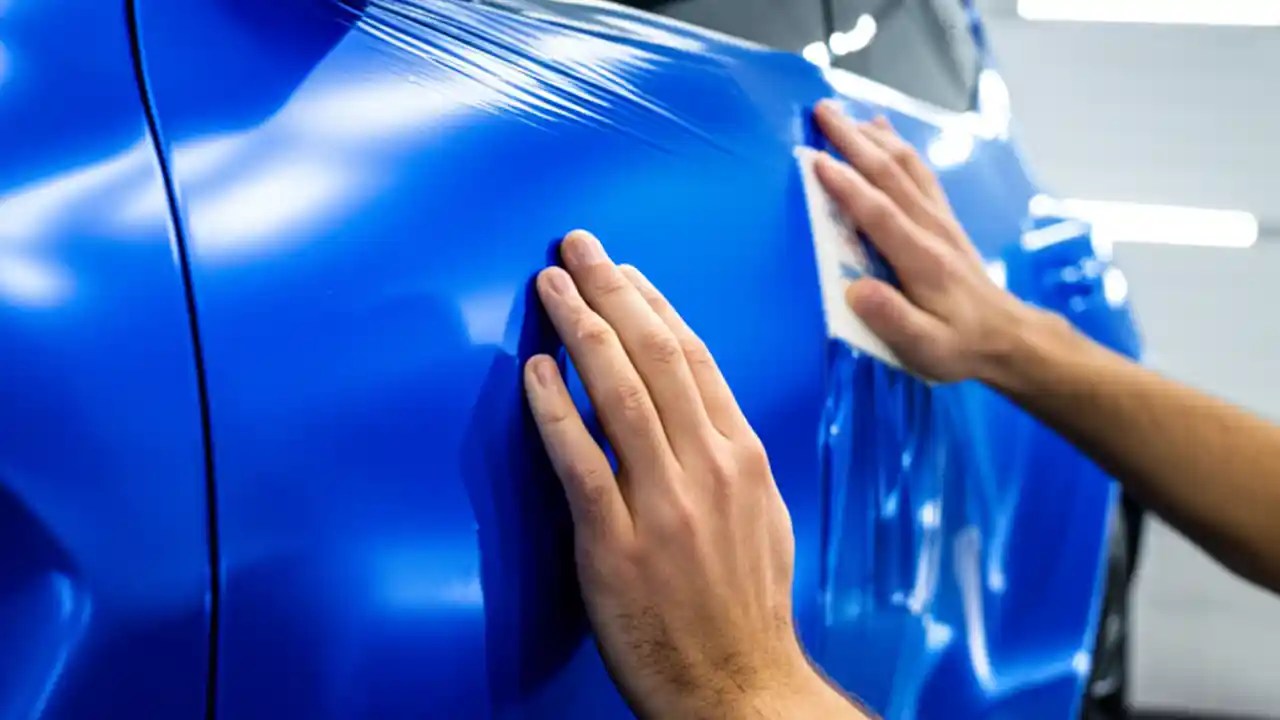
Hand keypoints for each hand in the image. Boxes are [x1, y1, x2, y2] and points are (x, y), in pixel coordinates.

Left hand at [524, 231, 864, 718]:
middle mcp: (706, 467)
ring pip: (618, 394)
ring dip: (580, 329)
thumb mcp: (765, 521)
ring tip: (550, 285)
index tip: (626, 271)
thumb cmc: (748, 608)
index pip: (693, 359)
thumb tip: (704, 416)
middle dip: (613, 291)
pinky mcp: (615, 544)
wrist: (739, 689)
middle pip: (655, 356)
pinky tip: (533, 371)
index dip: (655, 306)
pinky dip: (555, 410)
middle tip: (578, 246)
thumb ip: (734, 461)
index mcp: (741, 456)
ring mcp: (661, 504)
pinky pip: (579, 462)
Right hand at [813, 100, 1053, 383]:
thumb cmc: (959, 346)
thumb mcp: (926, 347)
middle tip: (821, 111)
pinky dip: (897, 146)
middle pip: (890, 175)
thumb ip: (891, 318)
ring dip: (873, 137)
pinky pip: (919, 172)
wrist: (1008, 338)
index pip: (879, 213)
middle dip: (854, 141)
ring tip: (844, 114)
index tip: (816, 160)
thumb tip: (855, 289)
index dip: (848, 187)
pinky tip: (883, 131)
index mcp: (921, 260)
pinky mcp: (943, 220)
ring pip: (906, 167)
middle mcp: (931, 230)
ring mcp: (940, 220)